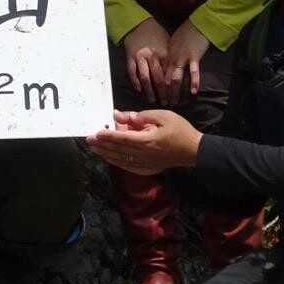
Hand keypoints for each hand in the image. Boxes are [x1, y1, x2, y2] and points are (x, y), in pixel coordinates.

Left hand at [86, 110, 202, 174]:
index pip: (121, 138)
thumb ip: (141, 116)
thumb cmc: (180, 130)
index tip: (95, 133)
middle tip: (89, 141)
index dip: (107, 136)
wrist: (194, 151)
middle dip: (102, 145)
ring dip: (107, 155)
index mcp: (146, 140)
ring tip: (96, 150)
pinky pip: (130, 167)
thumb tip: (121, 116)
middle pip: (118, 150)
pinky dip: (119, 163)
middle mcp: (143, 154)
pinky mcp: (149, 168)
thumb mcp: (162, 116)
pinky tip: (112, 160)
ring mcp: (146, 163)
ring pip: (121, 160)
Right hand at [121, 18, 170, 104]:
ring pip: (145, 78)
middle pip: (158, 79)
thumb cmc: (156, 35)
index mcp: (164, 54)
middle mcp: (152, 57)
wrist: (139, 24)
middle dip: (162, 93)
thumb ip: (170, 59)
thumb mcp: (167, 45)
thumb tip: (176, 75)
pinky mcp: (130, 57)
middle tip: (164, 103)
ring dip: (149, 91)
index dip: (172, 88)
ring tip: (152, 100)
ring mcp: (140, 57)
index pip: (168, 75)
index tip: (174, 98)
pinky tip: (138, 89)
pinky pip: (132, 72)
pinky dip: (135, 81)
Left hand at [163, 21, 212, 105]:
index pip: (159, 74)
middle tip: (163, 104)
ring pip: (176, 78)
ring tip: (174, 102)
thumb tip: (163, 66)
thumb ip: (168, 55)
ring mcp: (183, 58)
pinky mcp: (194, 56)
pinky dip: (193, 82)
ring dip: (174, 91)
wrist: (197, 24)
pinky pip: (193, 71)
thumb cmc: (185, 33)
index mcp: (166, 56)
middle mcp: (172, 58)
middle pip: (164, 79)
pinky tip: (193, 91)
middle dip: (163, 93)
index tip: (156, 96)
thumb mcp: (172, 44)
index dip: (157, 87)